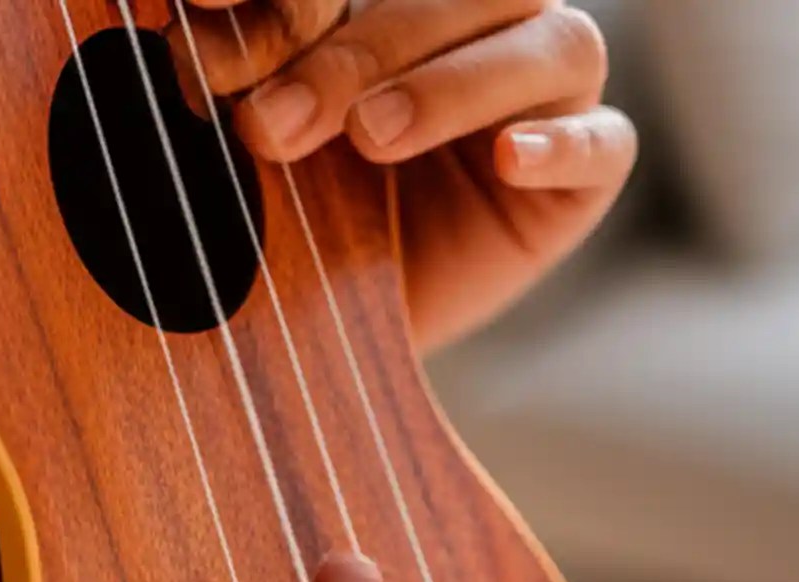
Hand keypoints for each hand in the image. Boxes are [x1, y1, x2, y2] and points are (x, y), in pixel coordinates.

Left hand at [185, 0, 637, 351]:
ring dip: (454, 84)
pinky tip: (506, 160)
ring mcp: (549, 96)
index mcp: (399, 6)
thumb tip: (194, 31)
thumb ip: (253, 81)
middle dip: (361, 52)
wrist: (340, 332)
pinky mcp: (587, 174)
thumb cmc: (303, 226)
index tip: (204, 8)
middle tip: (270, 127)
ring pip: (553, 41)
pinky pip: (604, 143)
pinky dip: (559, 143)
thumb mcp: (268, 152)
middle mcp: (482, 28)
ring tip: (373, 138)